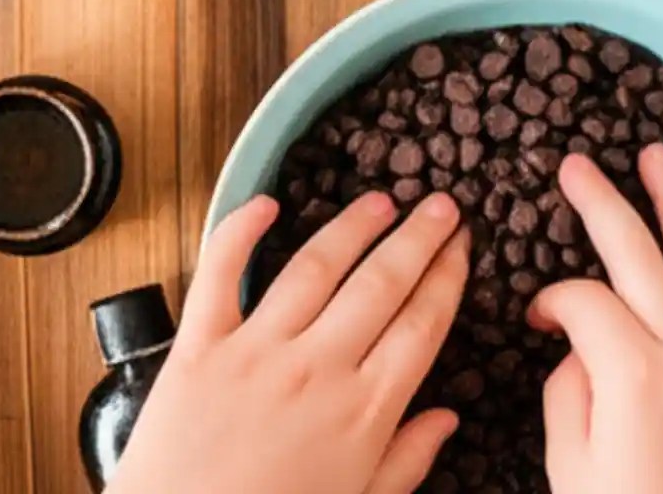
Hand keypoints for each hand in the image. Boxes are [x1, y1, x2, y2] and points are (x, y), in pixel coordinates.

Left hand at [107, 192, 469, 493]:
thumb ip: (406, 460)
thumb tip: (447, 418)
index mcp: (363, 412)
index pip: (422, 324)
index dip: (447, 277)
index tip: (463, 245)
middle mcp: (317, 369)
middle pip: (381, 284)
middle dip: (419, 237)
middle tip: (440, 205)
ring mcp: (257, 351)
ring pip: (315, 267)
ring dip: (353, 226)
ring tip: (380, 201)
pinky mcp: (200, 346)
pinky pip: (220, 273)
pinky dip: (240, 230)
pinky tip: (267, 203)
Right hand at [530, 145, 662, 493]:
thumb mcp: (570, 460)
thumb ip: (568, 383)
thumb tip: (579, 341)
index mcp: (634, 372)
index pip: (580, 299)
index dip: (548, 300)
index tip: (533, 320)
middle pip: (640, 251)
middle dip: (602, 200)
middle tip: (576, 164)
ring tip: (654, 157)